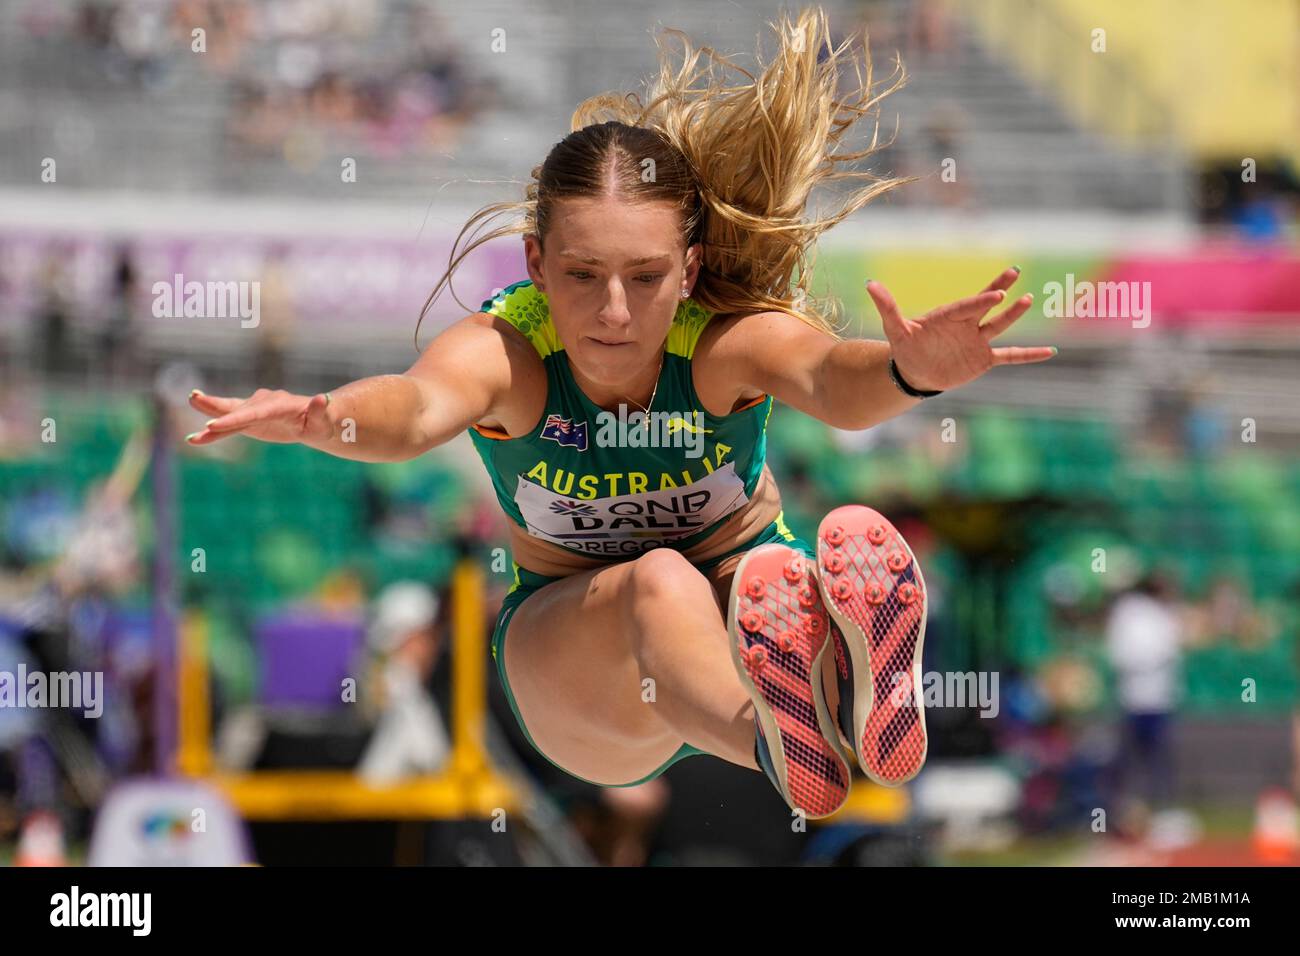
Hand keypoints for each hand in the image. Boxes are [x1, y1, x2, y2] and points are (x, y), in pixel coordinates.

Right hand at [184, 388, 333, 444]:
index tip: (216, 424)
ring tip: (187, 426)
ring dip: (209, 418)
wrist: (316, 419)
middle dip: (217, 406)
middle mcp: (264, 403)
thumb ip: (319, 411)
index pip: (256, 411)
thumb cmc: (323, 422)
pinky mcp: (249, 419)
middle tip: (195, 400)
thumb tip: (322, 399)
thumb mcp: (324, 420)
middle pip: (238, 406)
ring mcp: (254, 410)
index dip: (236, 417)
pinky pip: (229, 426)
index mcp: (281, 404)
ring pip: (229, 414)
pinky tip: (195, 439)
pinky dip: (213, 433)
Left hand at [868, 267, 1055, 392]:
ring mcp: (977, 341)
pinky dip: (1029, 355)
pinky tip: (1050, 353)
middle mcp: (967, 324)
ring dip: (1013, 315)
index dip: (982, 299)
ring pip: (999, 326)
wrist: (914, 370)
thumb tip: (870, 283)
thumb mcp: (894, 327)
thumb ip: (887, 306)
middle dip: (998, 290)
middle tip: (1014, 272)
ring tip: (1028, 299)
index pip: (968, 306)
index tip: (999, 293)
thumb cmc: (906, 346)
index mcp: (949, 315)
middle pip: (986, 305)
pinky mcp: (983, 359)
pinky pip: (1010, 356)